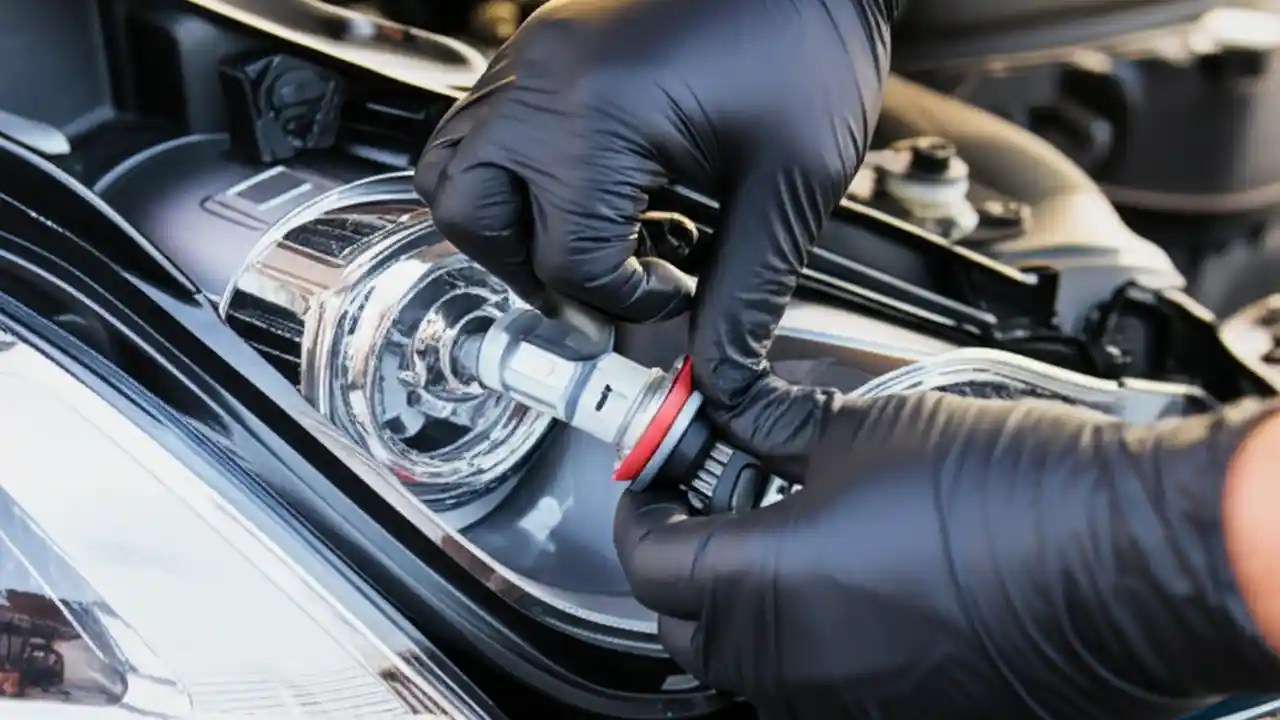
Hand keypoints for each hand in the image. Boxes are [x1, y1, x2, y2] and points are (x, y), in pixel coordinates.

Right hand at [415, 0, 897, 476]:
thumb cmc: (810, 38)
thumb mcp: (789, 183)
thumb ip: (746, 291)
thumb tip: (721, 371)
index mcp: (594, 115)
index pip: (567, 258)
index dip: (624, 300)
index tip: (676, 293)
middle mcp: (541, 81)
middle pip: (471, 216)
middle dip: (531, 273)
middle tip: (595, 296)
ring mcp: (532, 56)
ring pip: (455, 167)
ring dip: (508, 227)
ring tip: (582, 248)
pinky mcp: (543, 45)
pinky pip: (489, 125)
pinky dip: (520, 177)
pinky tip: (594, 191)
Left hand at [615, 392, 1279, 718]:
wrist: (1118, 556)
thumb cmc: (1007, 494)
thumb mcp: (863, 430)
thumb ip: (774, 425)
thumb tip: (738, 410)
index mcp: (763, 584)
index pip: (649, 558)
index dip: (639, 510)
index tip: (652, 483)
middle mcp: (788, 662)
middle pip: (684, 621)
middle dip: (682, 562)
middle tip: (709, 506)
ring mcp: (840, 701)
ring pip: (745, 663)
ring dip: (739, 606)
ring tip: (780, 542)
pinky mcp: (890, 715)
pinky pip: (808, 686)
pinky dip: (800, 642)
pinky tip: (842, 589)